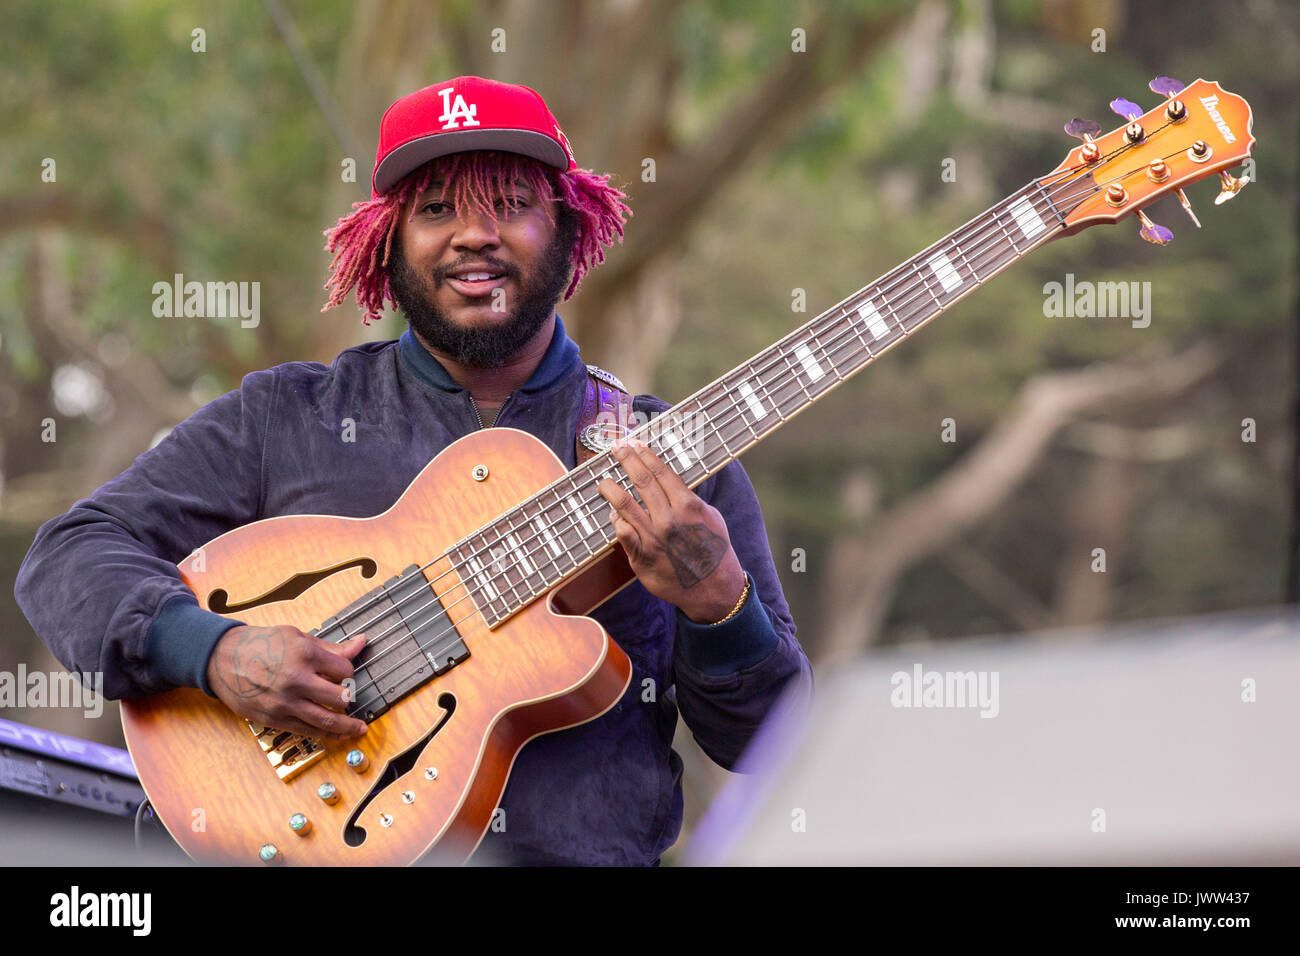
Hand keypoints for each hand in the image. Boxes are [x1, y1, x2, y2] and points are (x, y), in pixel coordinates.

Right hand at [205, 624, 369, 738]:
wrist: (222, 659)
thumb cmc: (260, 645)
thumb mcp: (296, 636)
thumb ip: (330, 646)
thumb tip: (360, 643)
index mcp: (304, 654)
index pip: (344, 670)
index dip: (348, 673)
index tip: (344, 675)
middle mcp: (296, 679)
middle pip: (340, 697)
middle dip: (349, 699)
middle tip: (351, 699)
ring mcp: (284, 702)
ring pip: (326, 720)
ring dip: (347, 727)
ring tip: (358, 729)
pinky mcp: (274, 718)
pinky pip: (307, 731)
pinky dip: (326, 734)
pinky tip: (337, 734)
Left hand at [596, 438, 745, 623]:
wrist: (713, 589)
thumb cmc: (714, 551)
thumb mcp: (711, 517)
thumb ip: (689, 500)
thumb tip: (670, 485)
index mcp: (688, 506)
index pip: (661, 472)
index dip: (645, 455)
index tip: (635, 444)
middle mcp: (669, 519)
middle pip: (641, 481)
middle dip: (626, 460)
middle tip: (615, 448)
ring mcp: (653, 538)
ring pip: (624, 505)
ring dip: (610, 488)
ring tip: (603, 481)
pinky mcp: (642, 557)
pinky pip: (622, 533)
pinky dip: (616, 520)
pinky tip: (612, 513)